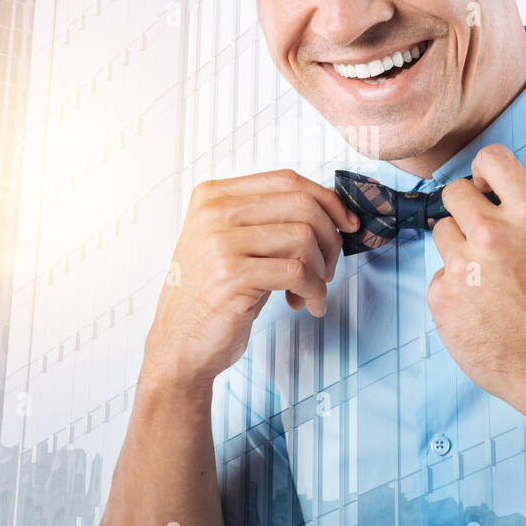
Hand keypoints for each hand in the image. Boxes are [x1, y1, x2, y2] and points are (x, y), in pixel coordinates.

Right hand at [141, 169, 359, 391]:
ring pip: (304, 238)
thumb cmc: (212, 296)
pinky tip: (306, 304)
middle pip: (302, 205)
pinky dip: (314, 291)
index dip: (328, 200)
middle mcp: (214, 212)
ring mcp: (220, 242)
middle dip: (330, 240)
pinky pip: (298, 273)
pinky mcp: (232, 275)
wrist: (177, 345)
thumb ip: (268, 221)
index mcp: (213, 196)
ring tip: (311, 292)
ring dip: (322, 271)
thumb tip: (332, 212)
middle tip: (329, 269)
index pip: (287, 180)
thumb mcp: (232, 245)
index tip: (347, 224)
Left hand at [427, 144, 525, 416]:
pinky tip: (478, 310)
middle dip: (465, 209)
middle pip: (454, 193)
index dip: (484, 171)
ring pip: (441, 232)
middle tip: (481, 235)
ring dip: (457, 249)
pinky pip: (437, 276)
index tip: (486, 188)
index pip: (492, 157)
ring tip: (485, 279)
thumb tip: (490, 200)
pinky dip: (453, 290)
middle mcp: (493, 232)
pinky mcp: (441, 295)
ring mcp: (462, 264)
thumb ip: (521, 219)